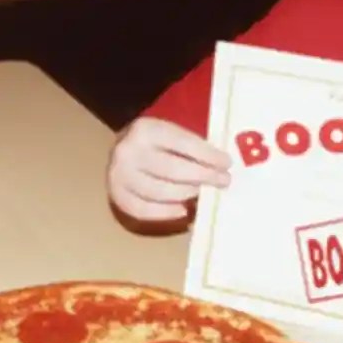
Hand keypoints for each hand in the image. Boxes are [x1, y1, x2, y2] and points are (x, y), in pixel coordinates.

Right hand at [107, 117, 231, 221]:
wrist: (123, 147)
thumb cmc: (157, 141)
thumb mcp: (171, 132)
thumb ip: (192, 146)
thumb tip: (221, 167)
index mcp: (146, 129)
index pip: (183, 143)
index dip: (208, 155)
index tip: (226, 164)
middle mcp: (128, 151)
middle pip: (172, 169)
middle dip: (202, 177)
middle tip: (223, 181)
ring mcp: (118, 175)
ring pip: (158, 192)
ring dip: (186, 195)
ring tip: (202, 193)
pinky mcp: (115, 195)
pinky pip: (142, 210)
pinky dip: (165, 213)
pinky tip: (183, 210)